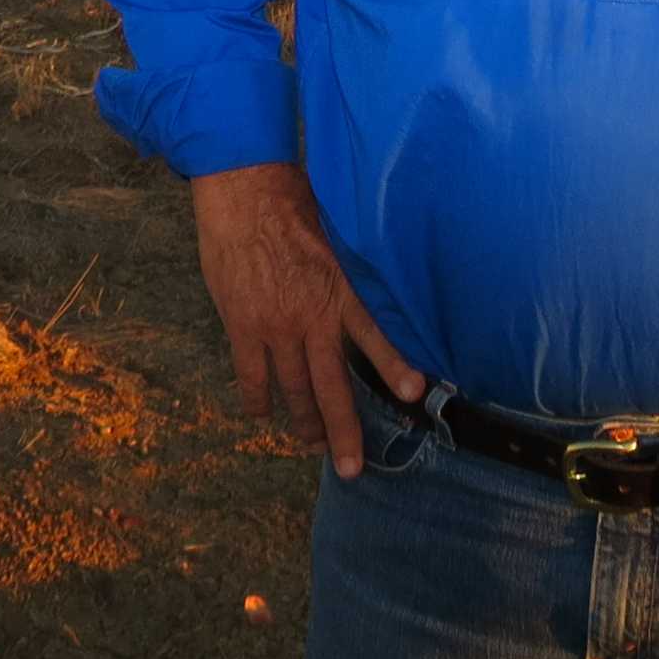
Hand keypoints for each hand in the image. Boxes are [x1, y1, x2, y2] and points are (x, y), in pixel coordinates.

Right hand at [188, 161, 423, 477]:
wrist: (245, 192)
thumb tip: (353, 296)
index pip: (374, 338)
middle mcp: (312, 317)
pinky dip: (257, 398)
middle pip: (330, 387)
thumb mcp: (333, 238)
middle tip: (350, 466)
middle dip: (342, 430)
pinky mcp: (243, 325)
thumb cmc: (291, 204)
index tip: (415, 394)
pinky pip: (252, 376)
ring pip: (293, 389)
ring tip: (312, 444)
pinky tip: (262, 414)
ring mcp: (276, 326)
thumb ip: (341, 276)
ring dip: (303, 422)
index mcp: (340, 292)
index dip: (393, 367)